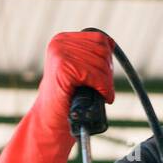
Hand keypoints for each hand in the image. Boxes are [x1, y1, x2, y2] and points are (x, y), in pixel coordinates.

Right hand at [0, 31, 115, 162]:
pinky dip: (103, 87)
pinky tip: (102, 97)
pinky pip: (94, 74)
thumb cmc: (68, 100)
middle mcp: (59, 43)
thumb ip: (91, 55)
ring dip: (106, 83)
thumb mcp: (80, 71)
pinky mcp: (62, 68)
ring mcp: (59, 54)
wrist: (50, 122)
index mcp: (63, 40)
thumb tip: (111, 44)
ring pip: (100, 63)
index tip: (104, 77)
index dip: (108, 59)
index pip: (100, 40)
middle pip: (102, 51)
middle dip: (108, 73)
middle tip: (104, 90)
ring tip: (102, 94)